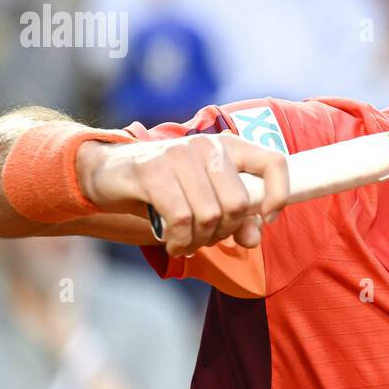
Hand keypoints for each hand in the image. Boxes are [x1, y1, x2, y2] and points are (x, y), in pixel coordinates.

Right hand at [76, 133, 290, 255]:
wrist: (109, 173)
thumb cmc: (166, 188)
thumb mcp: (205, 200)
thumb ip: (236, 217)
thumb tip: (254, 238)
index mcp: (229, 147)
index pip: (274, 163)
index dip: (279, 195)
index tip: (266, 219)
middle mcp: (208, 145)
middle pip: (237, 203)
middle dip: (224, 232)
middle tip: (205, 239)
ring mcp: (179, 155)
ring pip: (209, 215)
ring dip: (199, 241)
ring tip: (185, 242)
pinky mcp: (152, 171)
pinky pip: (181, 218)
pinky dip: (179, 240)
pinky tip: (172, 242)